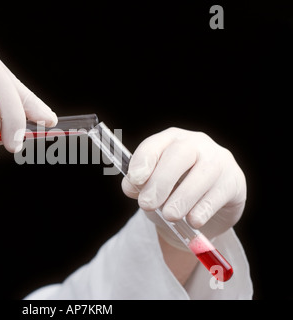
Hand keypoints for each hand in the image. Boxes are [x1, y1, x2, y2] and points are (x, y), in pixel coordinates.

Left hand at [122, 127, 245, 247]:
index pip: (154, 144)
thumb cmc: (171, 193)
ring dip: (183, 197)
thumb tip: (130, 187)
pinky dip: (204, 209)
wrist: (200, 212)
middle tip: (147, 204)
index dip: (143, 161)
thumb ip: (139, 185)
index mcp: (169, 141)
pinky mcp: (234, 180)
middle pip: (180, 154)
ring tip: (170, 216)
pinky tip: (193, 221)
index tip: (135, 180)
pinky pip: (219, 193)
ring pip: (203, 173)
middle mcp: (195, 143)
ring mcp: (218, 159)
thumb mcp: (151, 188)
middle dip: (161, 180)